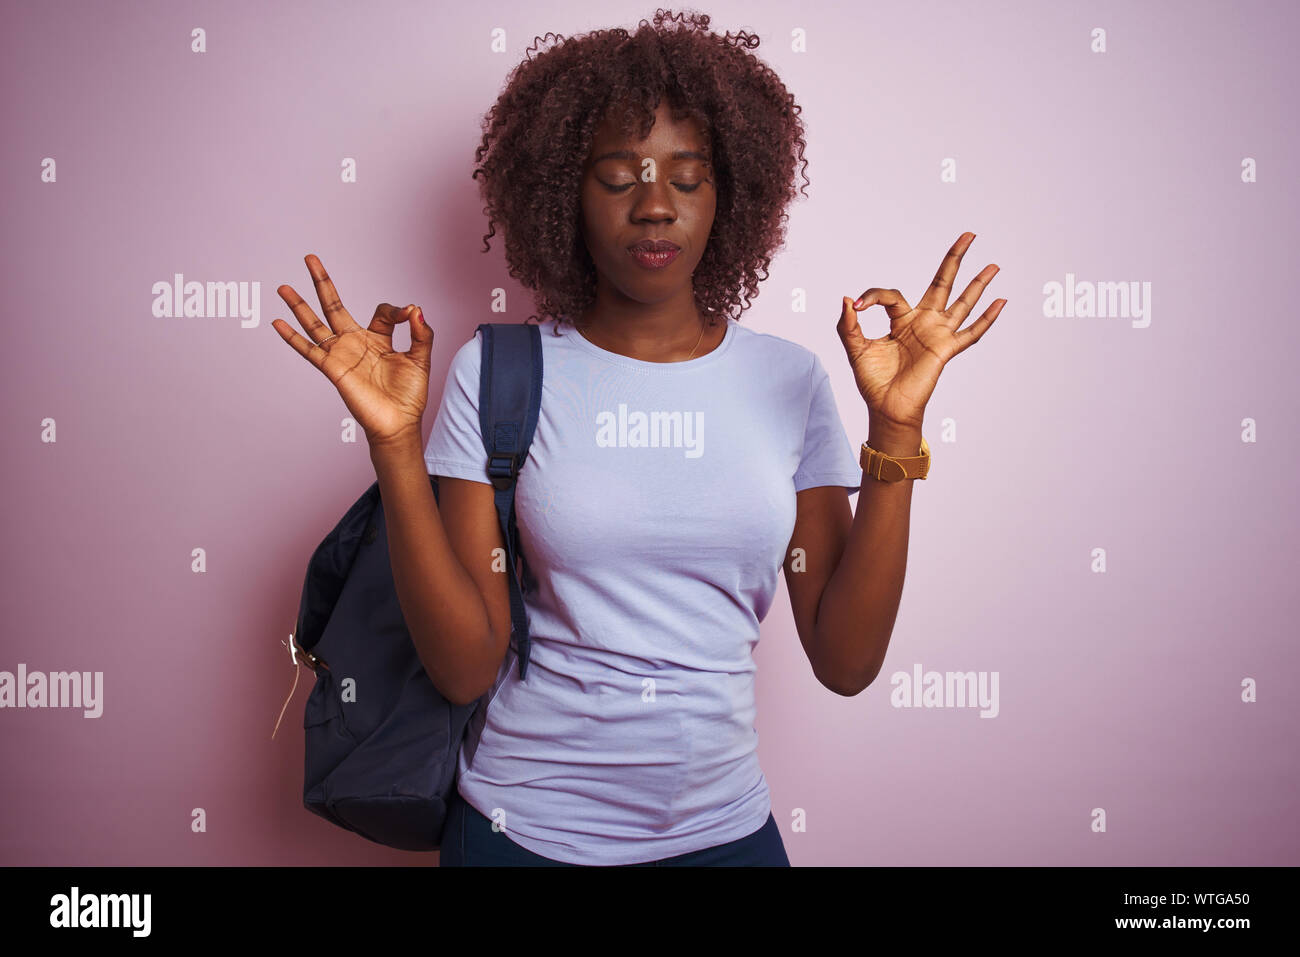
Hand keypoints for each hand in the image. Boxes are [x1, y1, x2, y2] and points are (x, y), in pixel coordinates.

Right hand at [271, 254, 433, 447]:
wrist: (398, 423)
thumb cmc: (409, 396)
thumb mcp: (421, 359)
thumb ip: (421, 333)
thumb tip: (415, 308)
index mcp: (378, 339)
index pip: (381, 311)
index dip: (397, 310)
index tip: (409, 314)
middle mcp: (356, 343)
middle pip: (334, 306)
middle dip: (322, 282)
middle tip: (309, 258)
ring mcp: (342, 355)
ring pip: (315, 324)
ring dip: (299, 306)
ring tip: (283, 287)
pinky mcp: (333, 369)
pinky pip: (309, 350)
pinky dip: (292, 338)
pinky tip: (277, 323)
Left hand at [837, 231, 1004, 429]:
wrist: (886, 407)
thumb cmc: (873, 381)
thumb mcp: (855, 348)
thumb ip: (847, 325)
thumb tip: (848, 299)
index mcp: (901, 320)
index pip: (891, 295)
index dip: (873, 296)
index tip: (858, 306)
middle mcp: (923, 323)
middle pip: (942, 283)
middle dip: (955, 259)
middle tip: (969, 234)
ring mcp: (938, 334)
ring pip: (963, 303)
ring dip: (979, 284)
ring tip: (994, 265)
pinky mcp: (945, 349)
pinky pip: (971, 333)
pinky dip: (987, 318)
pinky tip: (1001, 301)